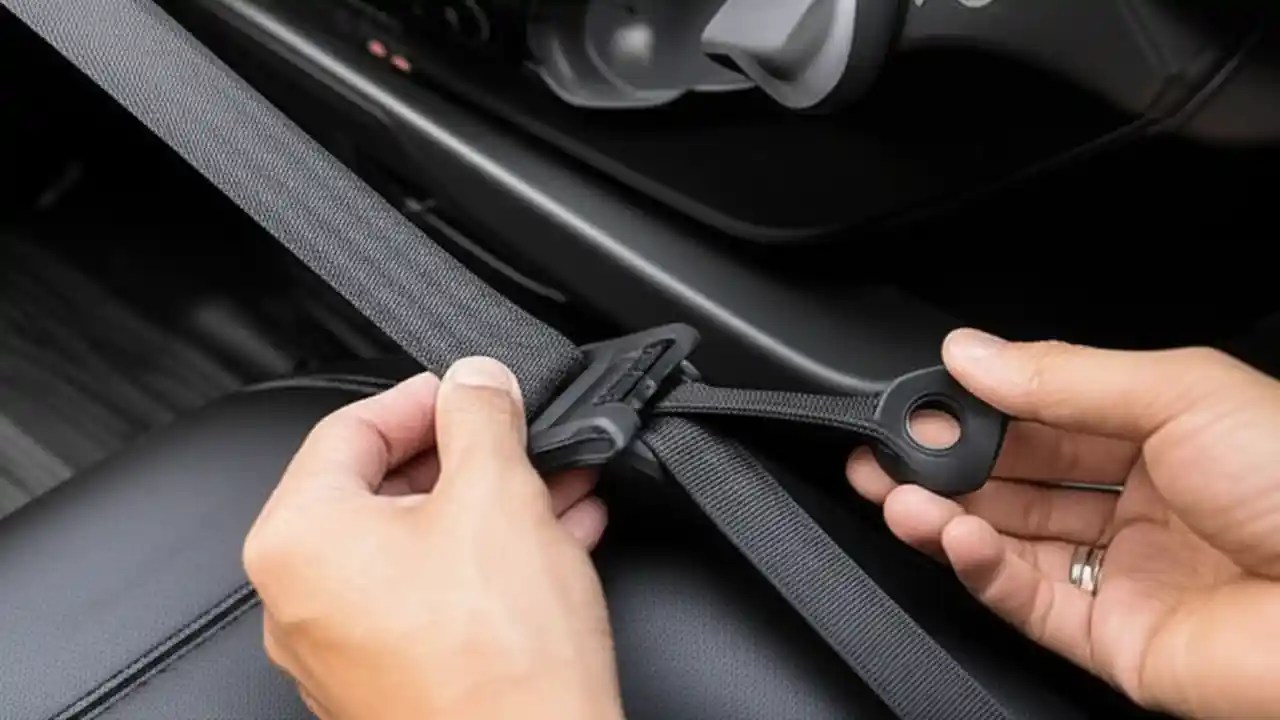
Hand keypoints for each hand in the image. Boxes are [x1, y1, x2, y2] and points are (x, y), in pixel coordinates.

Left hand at [243, 358, 623, 719]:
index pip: (348, 429)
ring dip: (490, 505)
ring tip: (554, 485)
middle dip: (468, 455)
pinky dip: (487, 560)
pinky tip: (552, 542)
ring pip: (419, 544)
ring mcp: (345, 649)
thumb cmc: (500, 658)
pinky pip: (434, 595)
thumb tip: (476, 381)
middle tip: (517, 434)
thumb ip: (480, 415)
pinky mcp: (393, 680)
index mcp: (299, 542)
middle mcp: (302, 600)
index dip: (422, 396)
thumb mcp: (497, 493)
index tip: (470, 388)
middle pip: (383, 489)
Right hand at [848, 329, 1279, 718]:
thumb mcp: (1181, 394)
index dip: (979, 405)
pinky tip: (947, 533)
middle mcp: (1142, 505)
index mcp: (1166, 437)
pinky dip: (976, 567)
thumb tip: (972, 351)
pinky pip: (1025, 600)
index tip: (921, 394)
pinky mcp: (1112, 641)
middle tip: (885, 447)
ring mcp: (1125, 575)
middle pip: (1018, 480)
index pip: (1046, 415)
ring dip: (943, 514)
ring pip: (1009, 541)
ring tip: (891, 491)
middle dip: (946, 462)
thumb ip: (1063, 375)